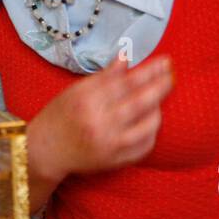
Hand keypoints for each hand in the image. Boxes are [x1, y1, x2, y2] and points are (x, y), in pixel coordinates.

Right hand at [27, 54, 174, 192]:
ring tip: (159, 99)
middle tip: (172, 74)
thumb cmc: (59, 115)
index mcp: (87, 100)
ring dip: (158, 109)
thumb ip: (103, 76)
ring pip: (147, 124)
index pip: (126, 82)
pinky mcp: (115, 160)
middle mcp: (99, 122)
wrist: (46, 150)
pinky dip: (152, 132)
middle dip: (160, 85)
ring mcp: (109, 143)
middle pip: (140, 100)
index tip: (164, 61)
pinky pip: (145, 146)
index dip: (148, 71)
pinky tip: (151, 121)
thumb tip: (126, 58)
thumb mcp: (75, 90)